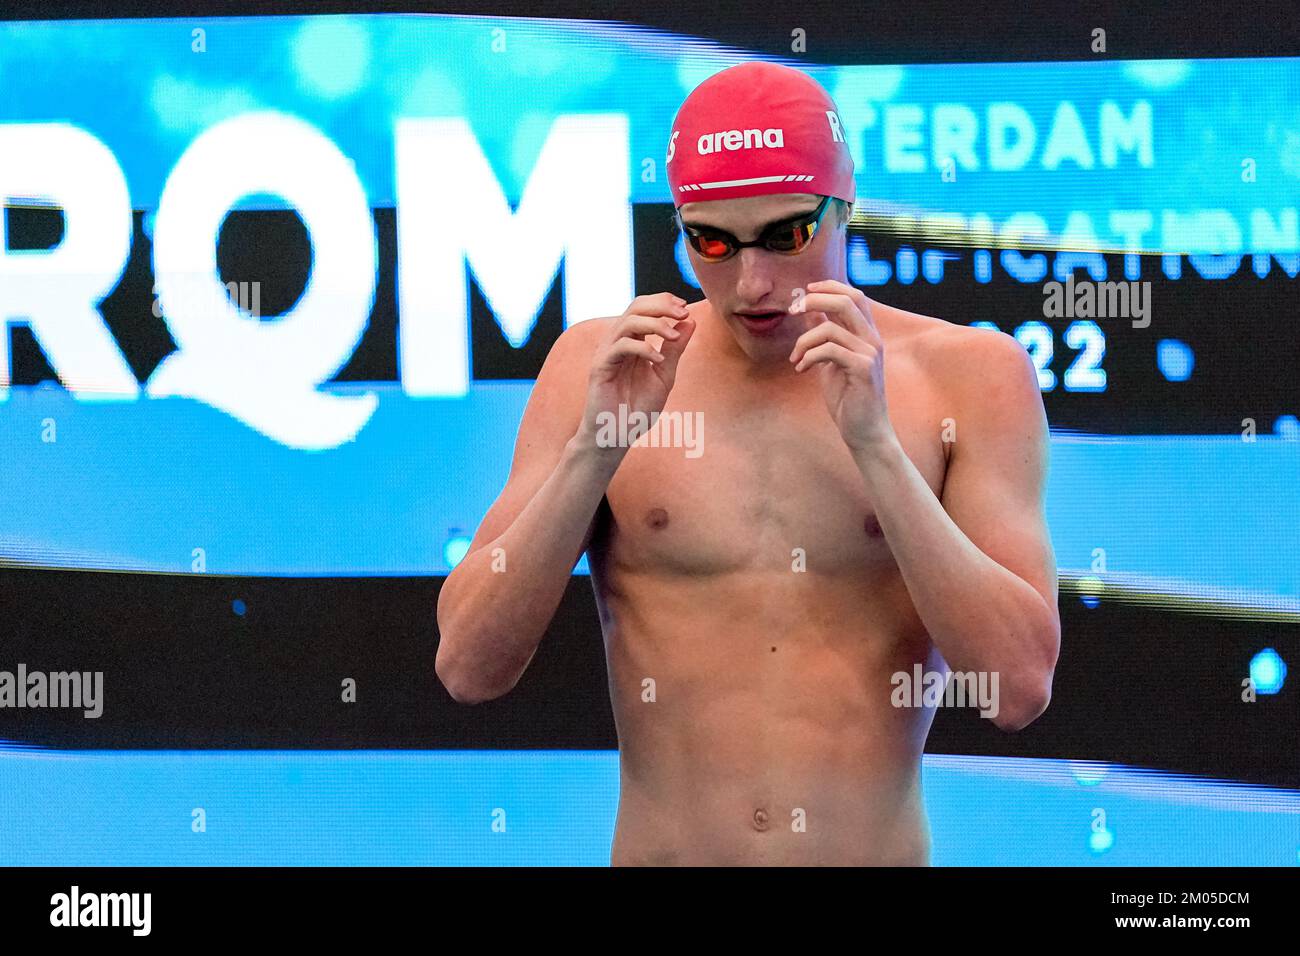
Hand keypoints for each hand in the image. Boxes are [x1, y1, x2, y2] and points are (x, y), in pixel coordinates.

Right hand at [578, 293, 694, 451]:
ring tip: (673, 337)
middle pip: (635, 307)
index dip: (663, 302)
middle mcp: (617, 342)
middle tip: (682, 313)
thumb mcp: (664, 375)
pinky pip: (621, 346)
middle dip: (661, 305)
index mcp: (632, 340)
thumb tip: (690, 321)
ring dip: (654, 324)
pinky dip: (643, 348)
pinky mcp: (600, 366)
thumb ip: (675, 349)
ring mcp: (607, 352)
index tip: (685, 309)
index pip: (644, 308)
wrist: (617, 434)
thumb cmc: (638, 408)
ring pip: (628, 322)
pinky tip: (658, 359)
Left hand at [788, 280, 894, 451]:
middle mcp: (872, 340)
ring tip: (795, 358)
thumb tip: (810, 312)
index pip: (855, 296)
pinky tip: (801, 369)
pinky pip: (829, 350)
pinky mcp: (863, 369)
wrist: (864, 432)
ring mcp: (870, 353)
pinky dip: (809, 356)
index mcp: (867, 335)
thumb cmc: (848, 398)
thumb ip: (824, 337)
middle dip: (816, 299)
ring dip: (803, 341)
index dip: (831, 287)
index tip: (806, 291)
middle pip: (847, 301)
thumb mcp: (830, 362)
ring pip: (829, 328)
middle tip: (794, 310)